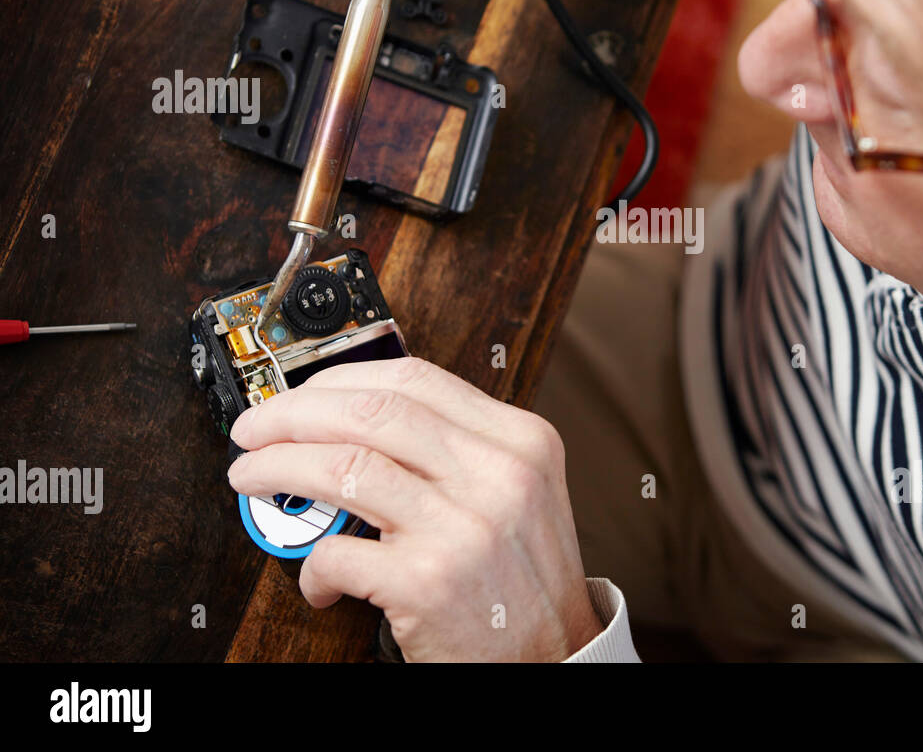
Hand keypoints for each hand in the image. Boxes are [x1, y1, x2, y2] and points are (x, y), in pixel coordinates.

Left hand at [226, 356, 603, 661]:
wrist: (556, 657)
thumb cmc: (525, 580)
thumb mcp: (518, 492)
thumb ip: (457, 450)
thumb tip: (355, 421)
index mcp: (520, 441)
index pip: (412, 380)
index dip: (338, 379)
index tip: (302, 394)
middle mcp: (497, 475)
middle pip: (370, 412)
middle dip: (292, 414)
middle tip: (256, 430)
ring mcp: (463, 527)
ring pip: (342, 466)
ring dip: (277, 468)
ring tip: (253, 478)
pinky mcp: (428, 582)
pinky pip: (337, 552)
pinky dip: (311, 562)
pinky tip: (317, 573)